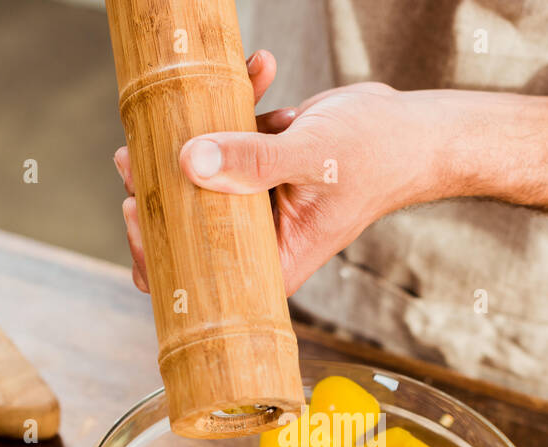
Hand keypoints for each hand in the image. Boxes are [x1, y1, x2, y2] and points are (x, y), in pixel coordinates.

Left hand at [115, 50, 442, 295]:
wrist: (412, 129)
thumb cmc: (377, 156)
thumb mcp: (312, 159)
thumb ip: (253, 161)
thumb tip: (190, 162)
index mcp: (273, 261)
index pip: (200, 279)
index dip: (157, 255)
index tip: (136, 210)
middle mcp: (262, 237)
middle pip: (187, 228)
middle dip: (156, 189)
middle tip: (134, 157)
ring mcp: (258, 199)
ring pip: (198, 180)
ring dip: (184, 141)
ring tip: (174, 115)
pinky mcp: (261, 164)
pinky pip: (229, 140)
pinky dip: (236, 102)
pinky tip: (260, 68)